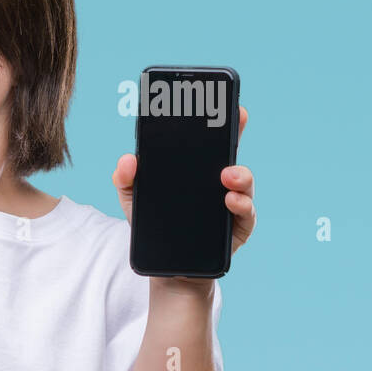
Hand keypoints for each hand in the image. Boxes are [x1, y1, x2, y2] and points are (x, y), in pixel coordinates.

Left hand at [112, 104, 255, 288]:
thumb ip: (126, 180)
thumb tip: (127, 160)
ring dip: (240, 175)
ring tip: (227, 174)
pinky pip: (245, 214)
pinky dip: (240, 205)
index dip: (221, 121)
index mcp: (197, 172)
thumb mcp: (134, 201)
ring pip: (243, 183)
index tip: (226, 102)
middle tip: (234, 119)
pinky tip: (230, 200)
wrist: (167, 269)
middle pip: (232, 155)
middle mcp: (219, 184)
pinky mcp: (237, 229)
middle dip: (236, 135)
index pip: (211, 142)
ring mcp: (231, 204)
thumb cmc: (156, 227)